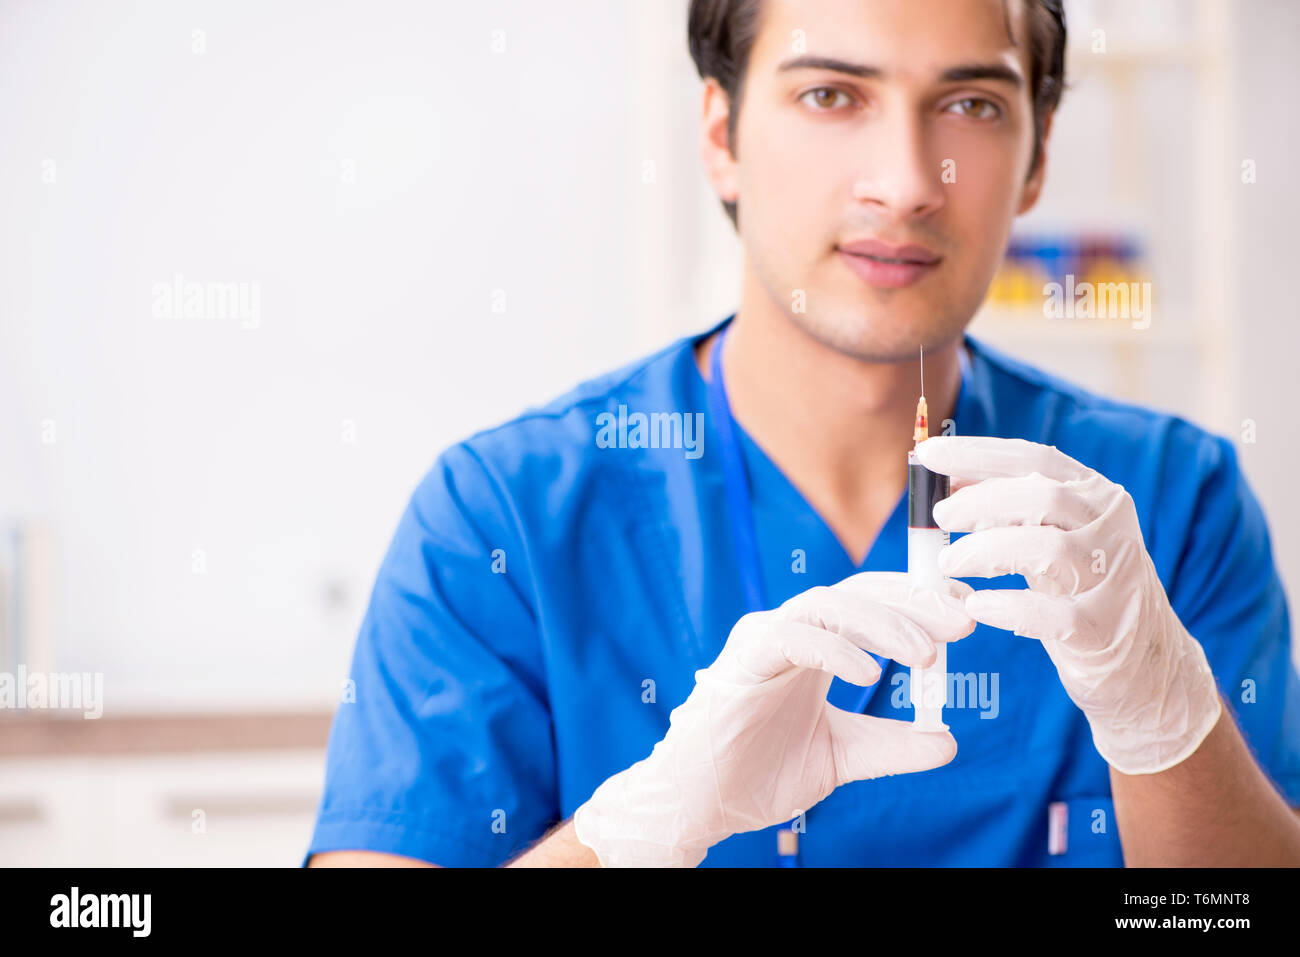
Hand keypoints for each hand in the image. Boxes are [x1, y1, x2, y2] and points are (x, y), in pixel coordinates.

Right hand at [572, 572, 974, 866]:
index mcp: (813, 646)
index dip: (917, 603)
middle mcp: (788, 631)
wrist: (702, 804)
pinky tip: (872, 675)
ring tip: (925, 652)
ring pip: (827, 606)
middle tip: (963, 623)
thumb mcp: (843, 757)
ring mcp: (763, 641)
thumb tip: (947, 740)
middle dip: (913, 604)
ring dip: (882, 623)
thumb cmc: (760, 773)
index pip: (870, 602)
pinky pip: (793, 637)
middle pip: (856, 594)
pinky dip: (836, 649)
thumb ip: (891, 746)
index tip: (965, 617)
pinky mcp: (743, 661)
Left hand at [915, 435, 1222, 774]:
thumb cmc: (1081, 589)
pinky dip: (1009, 606)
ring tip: (948, 561)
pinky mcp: (1105, 629)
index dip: (978, 454)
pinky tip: (977, 606)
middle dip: (980, 501)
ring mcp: (1114, 577)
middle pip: (1043, 497)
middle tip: (939, 516)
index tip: (929, 453)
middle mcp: (1111, 528)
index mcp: (1095, 495)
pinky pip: (1054, 613)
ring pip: (1049, 548)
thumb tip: (948, 485)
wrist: (1145, 659)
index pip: (1035, 460)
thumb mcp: (1050, 538)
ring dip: (986, 550)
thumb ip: (1010, 512)